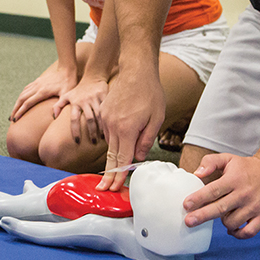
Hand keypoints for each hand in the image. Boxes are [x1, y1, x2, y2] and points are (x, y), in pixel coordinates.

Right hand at [10, 64, 76, 121]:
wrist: (67, 68)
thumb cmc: (69, 82)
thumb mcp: (67, 94)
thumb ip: (60, 105)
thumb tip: (54, 116)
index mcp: (42, 92)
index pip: (28, 103)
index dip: (20, 112)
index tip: (15, 119)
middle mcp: (37, 87)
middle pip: (21, 99)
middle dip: (15, 109)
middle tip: (11, 119)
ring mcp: (36, 83)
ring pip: (22, 93)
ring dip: (17, 103)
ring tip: (14, 112)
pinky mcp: (38, 81)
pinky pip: (26, 88)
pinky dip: (21, 95)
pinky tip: (20, 100)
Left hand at [54, 77, 108, 144]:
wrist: (93, 76)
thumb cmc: (78, 90)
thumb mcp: (66, 95)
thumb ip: (58, 106)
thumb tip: (53, 117)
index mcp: (75, 102)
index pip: (74, 118)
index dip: (75, 130)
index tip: (77, 141)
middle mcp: (85, 101)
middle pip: (89, 119)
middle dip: (91, 132)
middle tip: (93, 142)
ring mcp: (95, 99)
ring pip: (99, 116)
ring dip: (100, 128)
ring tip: (102, 138)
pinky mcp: (104, 96)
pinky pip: (106, 110)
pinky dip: (107, 119)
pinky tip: (108, 127)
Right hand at [96, 69, 165, 191]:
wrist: (136, 70)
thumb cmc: (150, 93)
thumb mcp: (156, 119)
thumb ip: (146, 140)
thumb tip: (138, 157)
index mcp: (127, 129)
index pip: (121, 159)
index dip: (118, 176)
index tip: (113, 189)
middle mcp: (113, 126)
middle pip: (111, 156)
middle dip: (108, 174)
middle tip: (104, 189)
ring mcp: (105, 118)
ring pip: (110, 143)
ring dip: (115, 154)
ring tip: (117, 168)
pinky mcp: (103, 112)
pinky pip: (108, 132)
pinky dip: (114, 139)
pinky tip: (123, 136)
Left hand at [182, 152, 259, 238]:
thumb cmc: (246, 167)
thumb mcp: (228, 158)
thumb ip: (210, 162)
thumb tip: (196, 174)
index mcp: (233, 179)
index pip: (213, 190)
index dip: (198, 198)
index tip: (186, 205)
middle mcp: (243, 194)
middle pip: (220, 208)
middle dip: (202, 216)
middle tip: (188, 222)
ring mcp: (254, 207)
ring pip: (232, 222)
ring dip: (223, 222)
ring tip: (221, 215)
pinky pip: (249, 232)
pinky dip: (238, 234)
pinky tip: (231, 229)